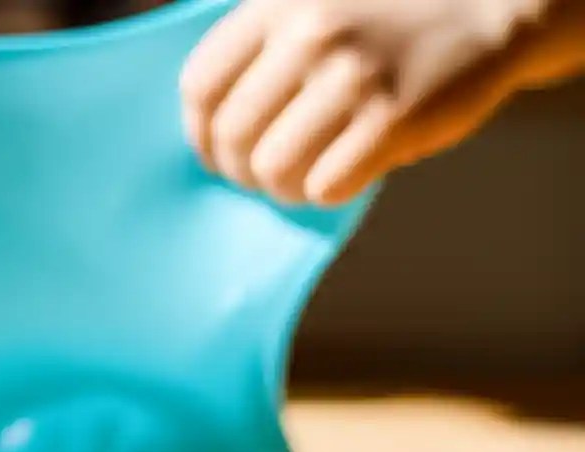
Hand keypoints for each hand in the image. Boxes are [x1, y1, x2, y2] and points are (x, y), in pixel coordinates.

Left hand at [179, 0, 552, 204]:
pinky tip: (342, 175)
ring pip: (273, 168)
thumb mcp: (314, 9)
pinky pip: (326, 185)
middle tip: (259, 176)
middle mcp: (310, 36)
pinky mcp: (394, 118)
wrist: (493, 4)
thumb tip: (213, 134)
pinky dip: (326, 191)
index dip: (200, 132)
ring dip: (280, 188)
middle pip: (232, 135)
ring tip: (301, 179)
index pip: (201, 85)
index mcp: (277, 6)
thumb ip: (264, 54)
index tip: (213, 151)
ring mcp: (353, 77)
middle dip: (238, 170)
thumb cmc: (388, 21)